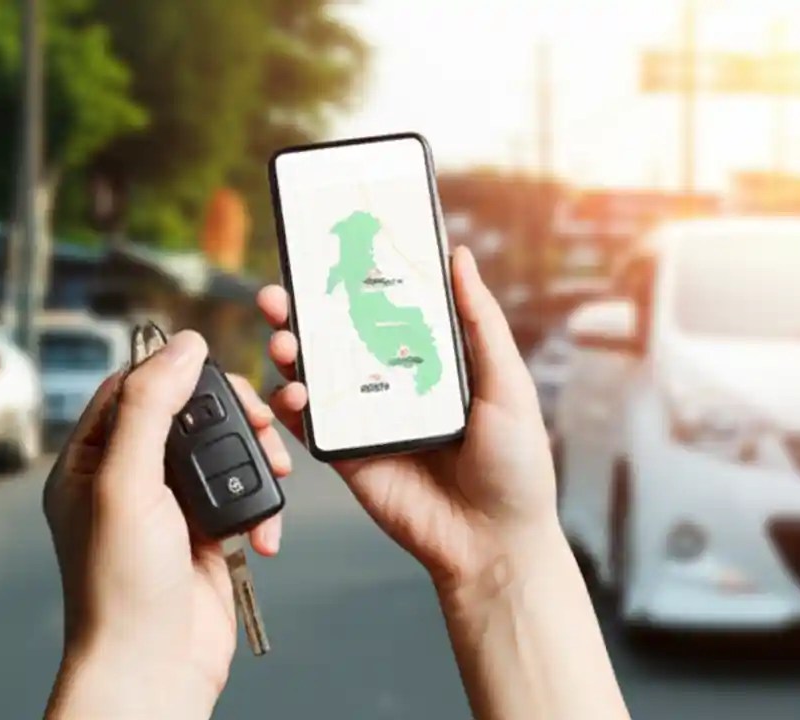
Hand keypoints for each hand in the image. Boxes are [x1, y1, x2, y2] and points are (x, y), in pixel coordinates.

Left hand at [43, 331, 291, 719]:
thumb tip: (180, 347)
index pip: (135, 388)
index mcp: (94, 462)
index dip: (180, 373)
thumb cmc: (122, 590)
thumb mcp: (128, 484)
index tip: (220, 370)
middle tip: (263, 423)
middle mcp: (132, 480)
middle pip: (192, 415)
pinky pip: (246, 497)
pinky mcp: (209, 534)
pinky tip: (263, 527)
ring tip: (275, 472)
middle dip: (234, 417)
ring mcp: (173, 507)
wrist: (155, 666)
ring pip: (226, 452)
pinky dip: (265, 506)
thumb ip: (151, 408)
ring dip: (257, 460)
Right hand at [257, 246, 557, 594]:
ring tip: (283, 336)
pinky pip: (311, 426)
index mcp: (436, 362)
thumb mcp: (509, 385)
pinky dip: (291, 405)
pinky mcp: (350, 457)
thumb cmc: (516, 466)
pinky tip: (290, 391)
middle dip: (306, 310)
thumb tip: (461, 258)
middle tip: (283, 290)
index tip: (332, 246)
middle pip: (342, 337)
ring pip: (318, 374)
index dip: (360, 280)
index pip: (391, 309)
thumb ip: (480, 323)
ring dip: (291, 350)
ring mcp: (371, 419)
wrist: (494, 543)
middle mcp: (398, 385)